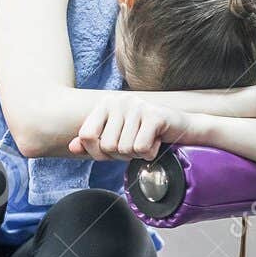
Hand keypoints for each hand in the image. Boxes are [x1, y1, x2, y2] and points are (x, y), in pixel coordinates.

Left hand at [68, 93, 187, 160]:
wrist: (183, 129)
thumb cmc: (145, 135)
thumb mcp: (116, 139)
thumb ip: (93, 143)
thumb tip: (72, 147)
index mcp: (106, 104)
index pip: (87, 135)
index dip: (97, 152)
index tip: (111, 153)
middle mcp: (119, 100)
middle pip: (107, 146)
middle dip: (122, 156)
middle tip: (136, 146)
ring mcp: (137, 106)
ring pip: (124, 149)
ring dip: (137, 155)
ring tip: (146, 142)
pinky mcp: (154, 116)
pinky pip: (140, 148)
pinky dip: (149, 154)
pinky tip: (156, 143)